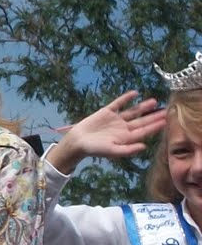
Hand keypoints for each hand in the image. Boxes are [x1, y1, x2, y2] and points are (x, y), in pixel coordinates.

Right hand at [48, 91, 165, 172]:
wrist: (77, 141)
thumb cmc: (94, 149)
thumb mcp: (111, 151)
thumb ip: (128, 150)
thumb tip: (144, 147)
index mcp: (126, 138)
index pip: (144, 131)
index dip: (155, 126)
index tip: (166, 121)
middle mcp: (123, 128)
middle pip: (141, 121)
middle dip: (154, 116)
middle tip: (167, 110)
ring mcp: (115, 119)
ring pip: (133, 111)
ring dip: (143, 106)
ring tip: (154, 101)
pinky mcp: (106, 112)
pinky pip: (118, 104)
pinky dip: (126, 98)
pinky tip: (134, 93)